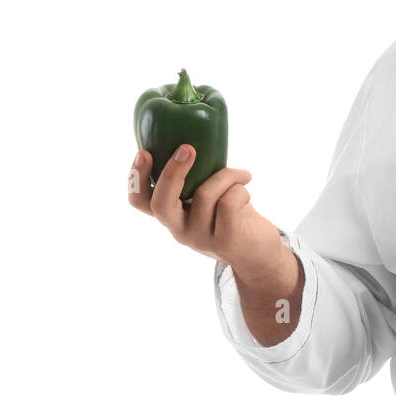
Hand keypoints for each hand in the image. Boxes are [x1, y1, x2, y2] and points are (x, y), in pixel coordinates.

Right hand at [128, 144, 284, 276]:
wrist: (260, 254)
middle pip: (161, 203)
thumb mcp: (210, 197)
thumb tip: (194, 140)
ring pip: (205, 194)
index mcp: (172, 215)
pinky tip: (246, 191)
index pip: (139, 202)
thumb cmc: (234, 216)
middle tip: (187, 148)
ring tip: (241, 176)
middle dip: (172, 172)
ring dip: (227, 176)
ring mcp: (200, 238)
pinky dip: (240, 188)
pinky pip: (229, 202)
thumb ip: (198, 178)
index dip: (136, 178)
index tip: (144, 152)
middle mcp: (180, 230)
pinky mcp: (225, 240)